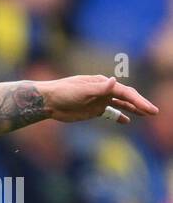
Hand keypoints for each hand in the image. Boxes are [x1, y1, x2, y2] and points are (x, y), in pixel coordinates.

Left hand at [39, 76, 157, 124]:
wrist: (48, 101)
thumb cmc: (63, 92)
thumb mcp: (81, 90)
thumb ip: (98, 88)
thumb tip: (114, 81)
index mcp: (103, 84)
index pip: (126, 92)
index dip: (139, 101)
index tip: (148, 109)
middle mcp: (104, 91)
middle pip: (127, 98)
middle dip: (140, 104)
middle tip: (154, 112)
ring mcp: (99, 101)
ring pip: (121, 105)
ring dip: (133, 109)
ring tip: (146, 114)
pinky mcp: (93, 110)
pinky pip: (110, 113)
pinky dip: (119, 116)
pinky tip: (127, 121)